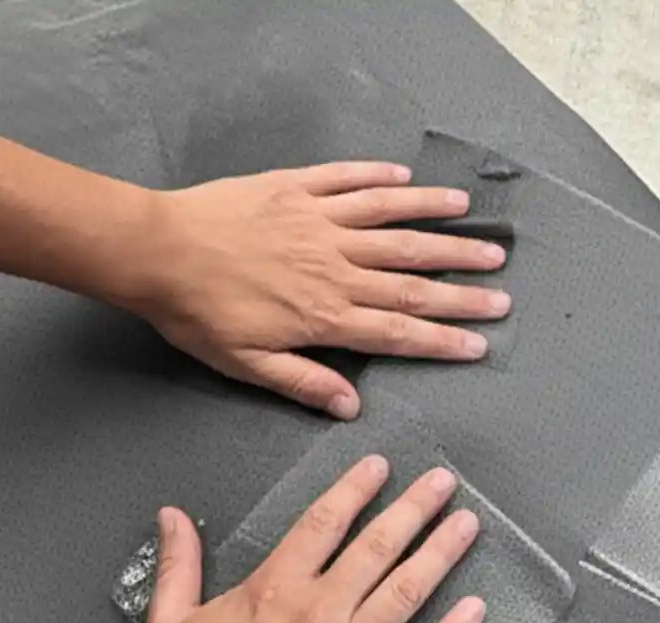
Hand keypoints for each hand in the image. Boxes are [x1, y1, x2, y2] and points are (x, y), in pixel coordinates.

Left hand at [127, 163, 509, 418]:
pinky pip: (347, 181)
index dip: (443, 339)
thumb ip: (303, 382)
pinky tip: (407, 178)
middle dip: (460, 287)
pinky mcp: (296, 189)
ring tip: (476, 226)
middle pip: (411, 278)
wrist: (157, 251)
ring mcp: (319, 222)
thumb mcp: (246, 364)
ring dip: (437, 225)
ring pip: (392, 223)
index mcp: (324, 314)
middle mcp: (334, 266)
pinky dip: (380, 179)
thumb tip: (352, 406)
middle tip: (501, 289)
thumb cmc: (197, 313)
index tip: (480, 342)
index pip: (398, 331)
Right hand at [146, 456, 485, 622]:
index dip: (353, 489)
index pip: (323, 524)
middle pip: (377, 547)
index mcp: (274, 592)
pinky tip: (477, 610)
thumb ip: (177, 567)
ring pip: (406, 592)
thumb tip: (172, 516)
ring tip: (467, 525)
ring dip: (440, 554)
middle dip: (413, 509)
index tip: (378, 466)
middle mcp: (320, 614)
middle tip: (442, 483)